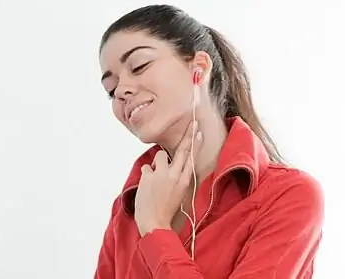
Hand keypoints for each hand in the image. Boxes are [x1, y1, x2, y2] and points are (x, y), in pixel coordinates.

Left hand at [134, 121, 202, 236]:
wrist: (154, 222)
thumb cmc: (165, 209)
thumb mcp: (177, 193)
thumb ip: (176, 177)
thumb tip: (169, 162)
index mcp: (184, 181)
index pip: (191, 158)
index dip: (195, 143)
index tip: (198, 132)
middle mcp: (175, 175)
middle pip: (182, 150)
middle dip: (188, 135)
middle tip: (192, 122)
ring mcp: (161, 175)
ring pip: (159, 156)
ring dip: (157, 163)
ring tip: (156, 178)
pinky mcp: (148, 176)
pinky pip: (146, 168)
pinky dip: (146, 175)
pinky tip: (147, 187)